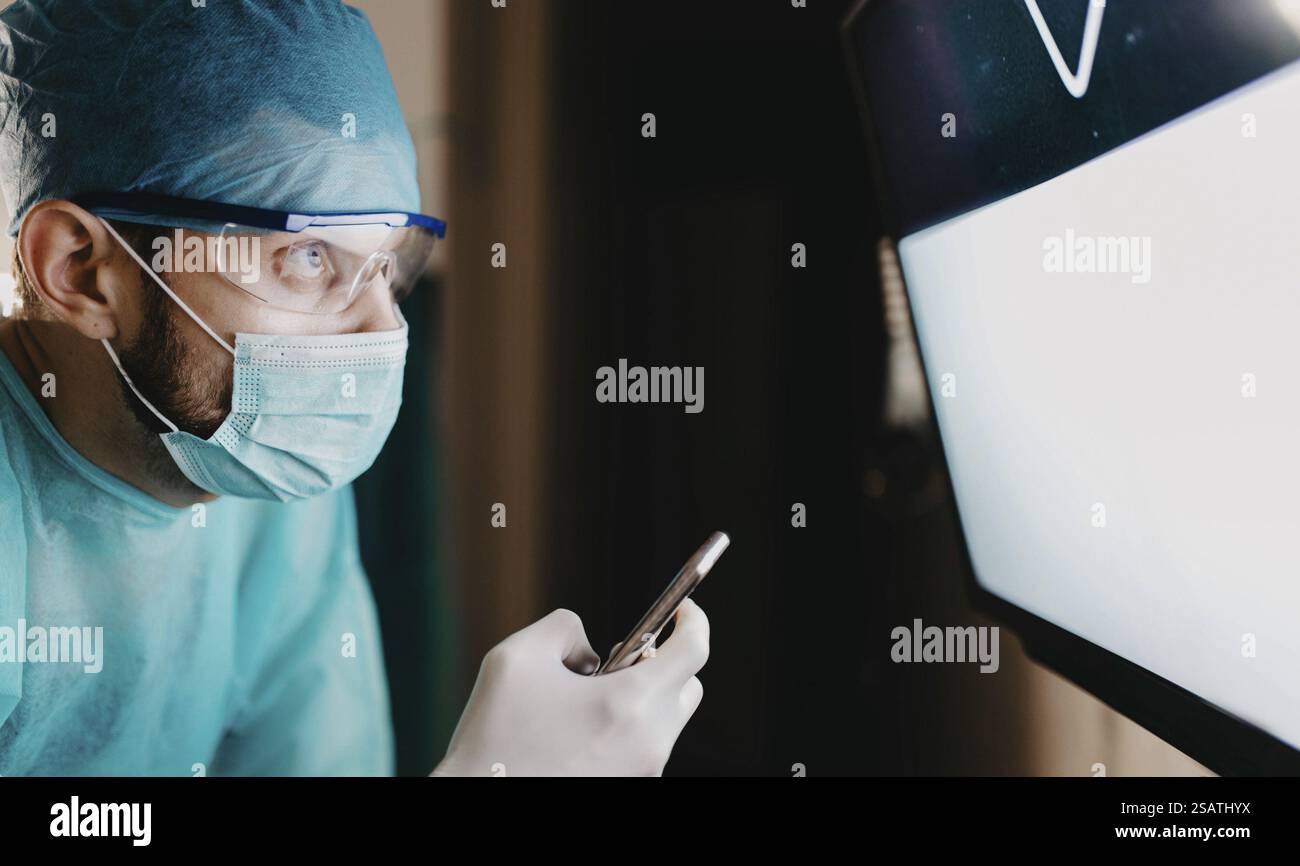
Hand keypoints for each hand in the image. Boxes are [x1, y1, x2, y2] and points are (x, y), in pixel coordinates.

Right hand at [430, 600, 708, 776]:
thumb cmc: (495, 736)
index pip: (693, 651)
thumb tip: (589, 648)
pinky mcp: (628, 791)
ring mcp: (642, 775)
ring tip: (583, 703)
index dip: (693, 620)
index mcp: (631, 703)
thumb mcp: (518, 656)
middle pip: (686, 689)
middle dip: (662, 663)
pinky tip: (578, 735)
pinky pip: (643, 752)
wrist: (476, 802)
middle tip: (619, 657)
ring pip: (663, 722)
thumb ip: (565, 627)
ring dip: (638, 699)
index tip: (682, 610)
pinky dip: (624, 732)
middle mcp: (649, 744)